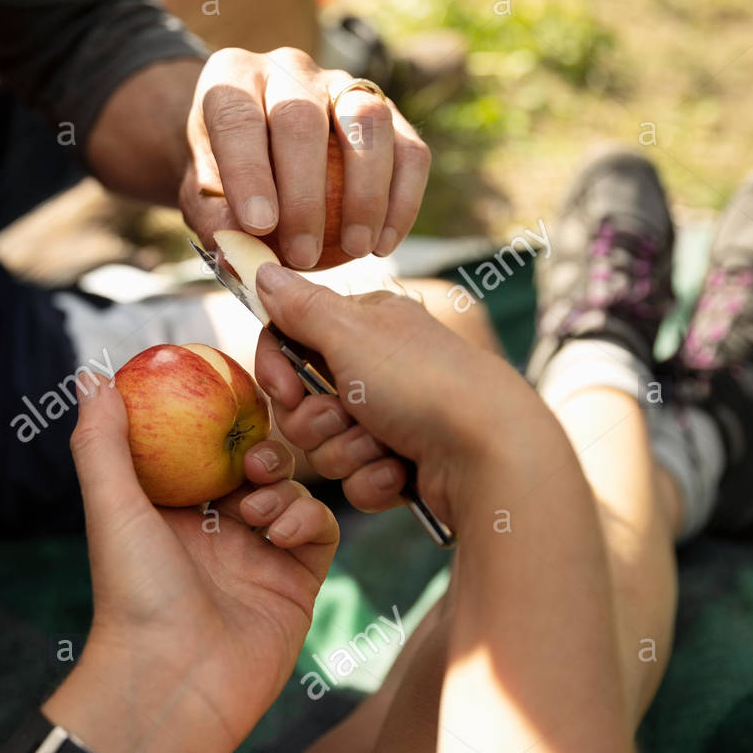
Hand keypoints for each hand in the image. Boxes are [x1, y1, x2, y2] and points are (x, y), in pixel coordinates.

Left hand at [49, 375, 338, 752]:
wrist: (172, 683)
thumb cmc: (132, 596)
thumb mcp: (112, 509)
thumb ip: (102, 441)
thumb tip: (92, 374)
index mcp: (174, 508)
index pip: (206, 444)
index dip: (223, 415)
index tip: (234, 390)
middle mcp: (219, 527)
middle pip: (258, 461)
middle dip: (262, 447)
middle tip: (250, 458)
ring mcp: (260, 554)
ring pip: (293, 489)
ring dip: (282, 485)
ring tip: (254, 509)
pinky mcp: (297, 581)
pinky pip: (319, 529)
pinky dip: (306, 518)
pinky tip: (277, 533)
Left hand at [180, 47, 430, 267]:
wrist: (260, 151)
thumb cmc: (226, 178)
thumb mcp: (204, 196)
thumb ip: (216, 220)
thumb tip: (241, 252)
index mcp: (231, 80)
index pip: (237, 118)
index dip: (248, 172)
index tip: (260, 226)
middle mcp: (288, 69)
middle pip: (301, 118)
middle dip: (305, 193)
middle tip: (303, 254)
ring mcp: (342, 83)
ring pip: (367, 121)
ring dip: (365, 193)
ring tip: (355, 249)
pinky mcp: (386, 109)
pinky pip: (409, 149)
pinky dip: (402, 200)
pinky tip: (383, 244)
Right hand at [251, 264, 557, 526]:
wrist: (489, 451)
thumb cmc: (421, 383)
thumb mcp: (351, 332)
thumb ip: (300, 307)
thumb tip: (263, 271)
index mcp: (365, 327)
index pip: (290, 343)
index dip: (277, 372)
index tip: (285, 391)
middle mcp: (377, 369)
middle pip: (302, 404)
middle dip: (319, 421)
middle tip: (350, 415)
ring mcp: (391, 419)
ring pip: (327, 447)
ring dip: (349, 452)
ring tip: (387, 445)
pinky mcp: (402, 464)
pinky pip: (356, 481)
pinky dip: (374, 480)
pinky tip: (403, 473)